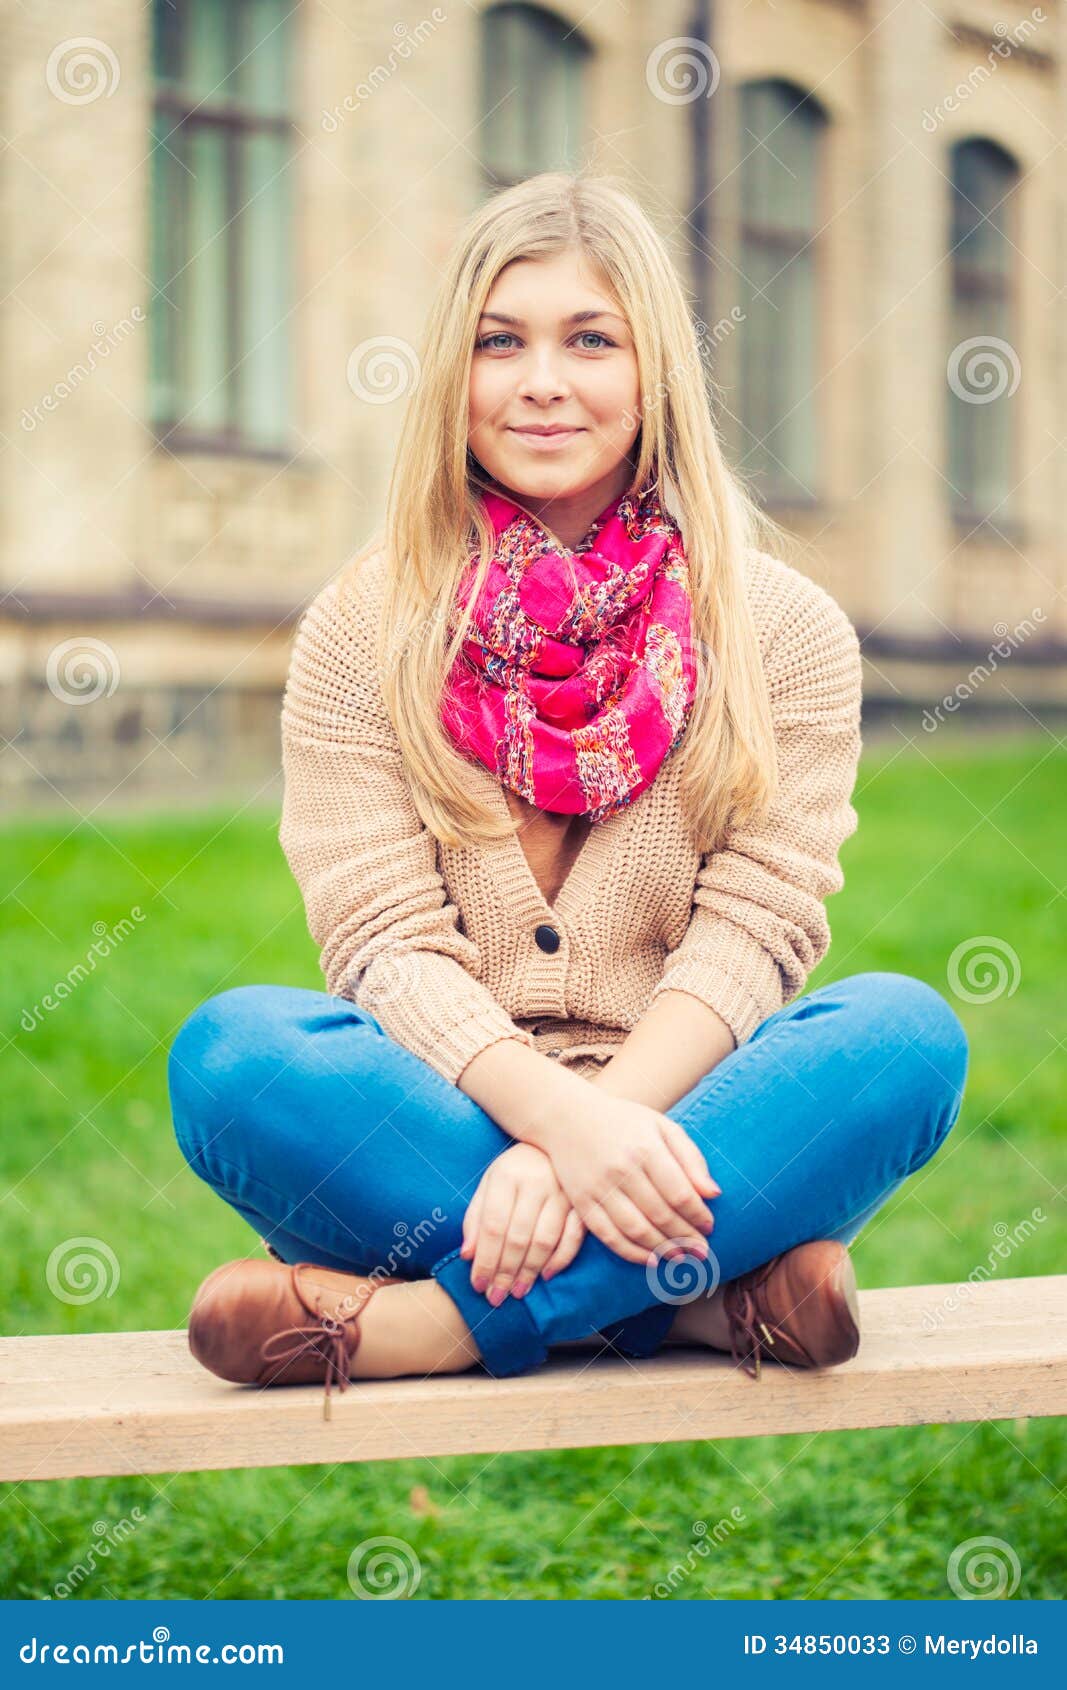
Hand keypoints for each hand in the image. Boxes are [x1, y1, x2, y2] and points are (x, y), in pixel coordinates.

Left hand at [459, 1143, 585, 1303]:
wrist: (558, 1140)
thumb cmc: (517, 1168)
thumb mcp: (490, 1183)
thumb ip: (476, 1217)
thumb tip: (468, 1256)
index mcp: (507, 1175)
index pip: (493, 1226)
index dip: (485, 1259)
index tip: (477, 1285)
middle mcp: (536, 1182)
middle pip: (518, 1237)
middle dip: (505, 1272)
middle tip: (496, 1297)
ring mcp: (563, 1192)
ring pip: (544, 1240)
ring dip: (529, 1271)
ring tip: (517, 1291)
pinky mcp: (583, 1202)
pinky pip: (573, 1236)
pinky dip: (560, 1259)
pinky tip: (545, 1275)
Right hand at [535, 1089, 720, 1266]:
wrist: (567, 1117)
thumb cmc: (623, 1122)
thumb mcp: (661, 1126)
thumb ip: (690, 1158)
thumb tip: (714, 1194)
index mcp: (646, 1148)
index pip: (679, 1192)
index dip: (698, 1215)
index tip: (710, 1227)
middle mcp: (622, 1168)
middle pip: (660, 1214)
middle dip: (685, 1238)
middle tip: (702, 1251)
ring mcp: (599, 1187)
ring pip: (636, 1230)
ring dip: (662, 1249)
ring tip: (680, 1258)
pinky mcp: (582, 1201)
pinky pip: (608, 1236)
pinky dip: (631, 1253)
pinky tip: (650, 1259)